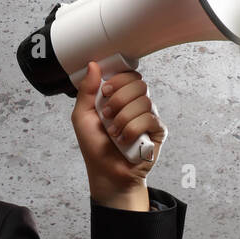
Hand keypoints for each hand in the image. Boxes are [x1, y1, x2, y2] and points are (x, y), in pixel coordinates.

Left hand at [71, 61, 166, 209]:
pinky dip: (132, 130)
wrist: (106, 173)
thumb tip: (94, 65)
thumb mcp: (82, 116)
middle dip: (118, 99)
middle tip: (107, 115)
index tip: (104, 92)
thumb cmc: (95, 147)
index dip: (117, 80)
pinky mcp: (158, 131)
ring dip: (123, 118)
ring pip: (143, 102)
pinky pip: (150, 119)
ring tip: (114, 132)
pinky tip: (125, 139)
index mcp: (121, 97)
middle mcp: (137, 104)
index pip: (129, 75)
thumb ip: (87, 90)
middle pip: (138, 84)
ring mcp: (149, 117)